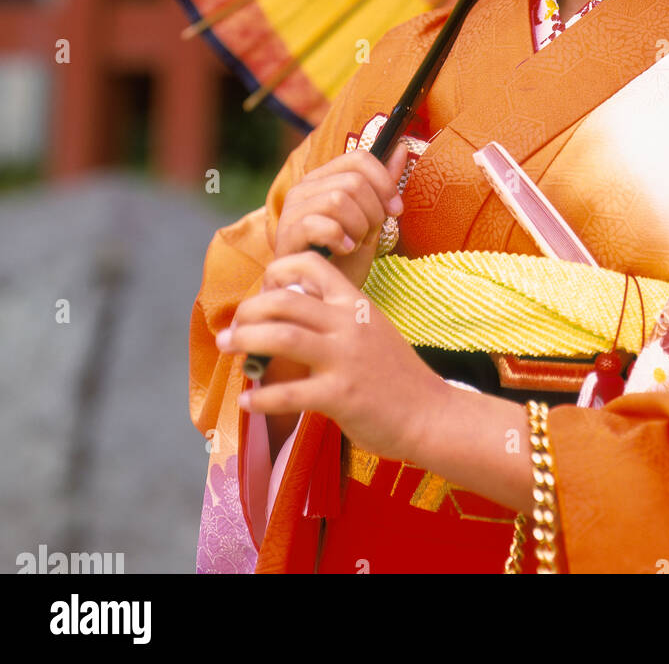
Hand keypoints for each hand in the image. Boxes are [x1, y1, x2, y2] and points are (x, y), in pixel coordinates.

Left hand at [217, 250, 448, 463]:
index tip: (264, 291)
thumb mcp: (372, 329)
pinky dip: (261, 396)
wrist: (431, 414)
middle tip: (230, 329)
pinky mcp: (340, 396)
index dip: (278, 272)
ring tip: (226, 349)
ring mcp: (345, 358)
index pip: (312, 265)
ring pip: (283, 336)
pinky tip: (247, 401)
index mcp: (356, 303)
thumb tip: (292, 314)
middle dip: (248, 311)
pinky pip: (290, 392)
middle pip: (286, 300)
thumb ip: (338, 318)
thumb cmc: (397, 376)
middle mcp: (349, 323)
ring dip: (246, 341)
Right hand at [274, 140, 408, 288]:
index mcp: (324, 178)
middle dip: (373, 212)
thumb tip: (401, 147)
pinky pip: (320, 224)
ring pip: (338, 200)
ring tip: (355, 244)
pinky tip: (344, 251)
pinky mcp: (285, 236)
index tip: (395, 209)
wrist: (322, 298)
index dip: (384, 182)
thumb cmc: (344, 259)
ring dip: (358, 227)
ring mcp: (291, 211)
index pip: (359, 158)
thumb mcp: (372, 219)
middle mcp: (303, 188)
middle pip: (353, 181)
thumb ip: (383, 185)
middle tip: (369, 234)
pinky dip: (341, 239)